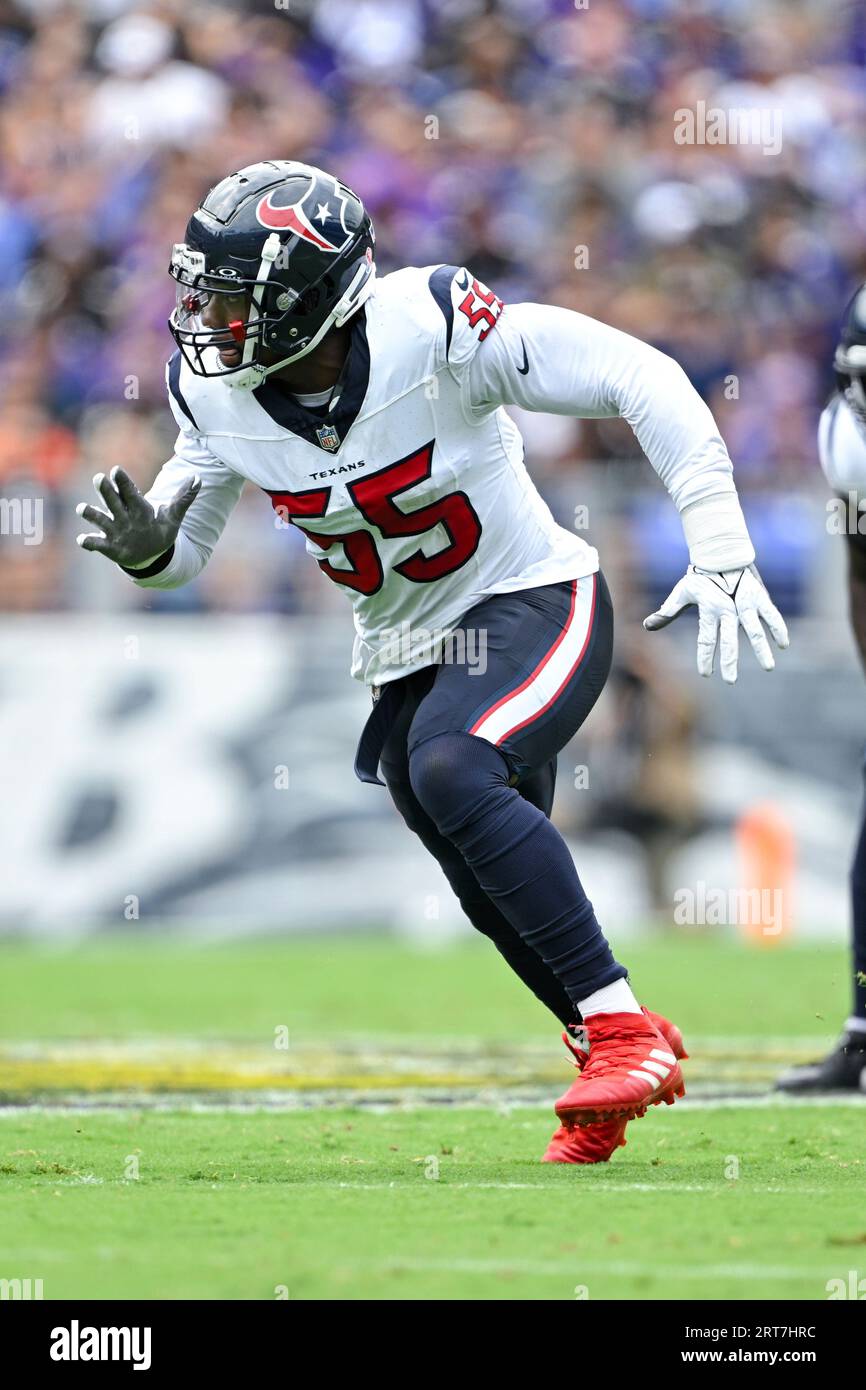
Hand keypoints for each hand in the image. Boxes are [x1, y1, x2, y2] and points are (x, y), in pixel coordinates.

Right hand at [76, 467, 200, 568]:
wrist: (151, 553)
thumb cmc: (160, 529)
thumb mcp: (174, 516)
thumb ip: (183, 498)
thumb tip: (198, 478)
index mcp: (137, 506)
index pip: (129, 491)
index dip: (123, 482)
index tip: (116, 470)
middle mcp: (122, 515)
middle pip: (112, 500)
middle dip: (105, 491)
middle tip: (99, 478)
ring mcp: (113, 530)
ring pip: (99, 519)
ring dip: (91, 514)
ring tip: (83, 509)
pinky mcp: (108, 546)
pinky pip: (95, 543)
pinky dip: (88, 541)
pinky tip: (83, 540)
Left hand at [643, 564, 788, 683]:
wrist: (722, 551)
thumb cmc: (700, 576)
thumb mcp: (682, 592)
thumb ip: (668, 611)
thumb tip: (647, 625)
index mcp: (708, 609)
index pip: (705, 639)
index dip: (705, 657)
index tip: (706, 673)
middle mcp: (728, 608)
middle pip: (729, 640)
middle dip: (729, 661)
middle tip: (731, 681)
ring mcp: (746, 602)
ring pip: (755, 630)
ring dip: (762, 649)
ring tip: (768, 667)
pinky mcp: (760, 596)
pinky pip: (771, 615)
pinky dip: (778, 628)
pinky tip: (783, 644)